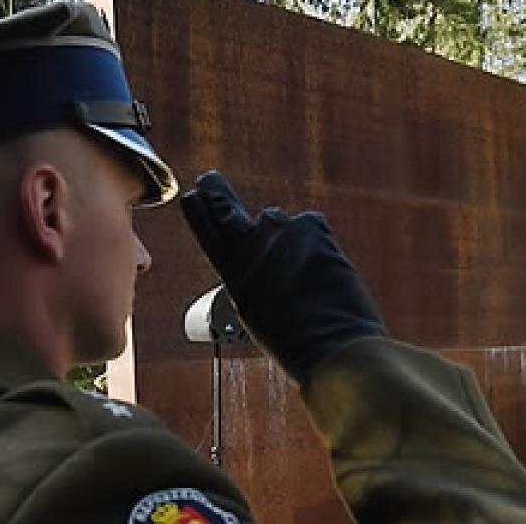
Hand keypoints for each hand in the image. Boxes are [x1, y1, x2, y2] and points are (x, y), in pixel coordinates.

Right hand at [181, 171, 385, 385]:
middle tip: (209, 179)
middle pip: (225, 207)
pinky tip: (324, 267)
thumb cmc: (296, 341)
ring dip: (287, 237)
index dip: (200, 212)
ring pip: (278, 220)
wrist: (332, 346)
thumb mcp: (259, 312)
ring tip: (302, 270)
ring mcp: (279, 233)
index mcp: (232, 274)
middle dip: (216, 192)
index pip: (207, 230)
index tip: (193, 196)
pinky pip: (311, 225)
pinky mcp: (311, 227)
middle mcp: (249, 247)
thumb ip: (254, 278)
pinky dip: (316, 241)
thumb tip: (266, 261)